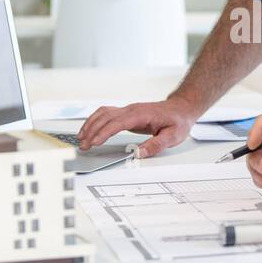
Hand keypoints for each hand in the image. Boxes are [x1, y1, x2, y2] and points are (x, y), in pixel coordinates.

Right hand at [76, 96, 198, 157]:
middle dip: (92, 131)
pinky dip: (94, 121)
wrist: (181, 108)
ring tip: (81, 139)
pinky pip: (106, 114)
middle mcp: (132, 109)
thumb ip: (156, 145)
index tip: (95, 142)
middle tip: (84, 146)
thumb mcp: (173, 136)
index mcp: (142, 114)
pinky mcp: (126, 113)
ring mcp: (128, 110)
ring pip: (103, 113)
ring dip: (90, 125)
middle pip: (106, 117)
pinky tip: (88, 129)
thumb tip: (138, 153)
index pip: (119, 122)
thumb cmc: (177, 121)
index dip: (105, 132)